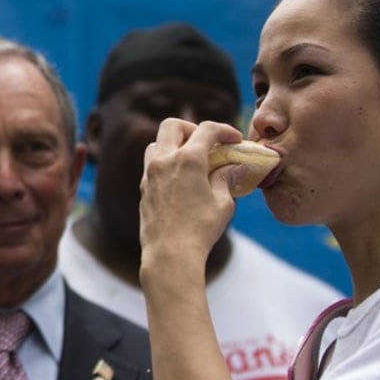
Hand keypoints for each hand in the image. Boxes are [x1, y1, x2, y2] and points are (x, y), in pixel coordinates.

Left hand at [139, 119, 244, 268]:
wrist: (169, 254)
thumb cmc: (200, 230)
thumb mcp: (223, 203)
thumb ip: (226, 178)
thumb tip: (234, 167)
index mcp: (188, 159)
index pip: (207, 130)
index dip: (225, 130)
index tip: (235, 140)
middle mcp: (164, 160)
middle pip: (173, 125)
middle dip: (192, 128)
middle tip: (207, 144)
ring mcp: (149, 174)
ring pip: (157, 143)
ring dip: (174, 144)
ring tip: (191, 161)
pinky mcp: (143, 188)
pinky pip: (151, 164)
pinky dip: (165, 162)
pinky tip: (180, 180)